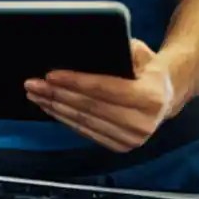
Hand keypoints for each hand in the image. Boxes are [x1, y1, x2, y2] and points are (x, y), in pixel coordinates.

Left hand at [24, 38, 177, 152]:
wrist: (165, 96)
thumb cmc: (147, 69)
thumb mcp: (139, 52)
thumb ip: (118, 51)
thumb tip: (80, 52)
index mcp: (150, 97)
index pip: (104, 88)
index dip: (75, 81)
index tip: (50, 74)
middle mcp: (143, 123)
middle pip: (89, 107)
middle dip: (57, 94)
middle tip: (33, 84)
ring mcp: (132, 139)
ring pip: (84, 121)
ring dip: (55, 108)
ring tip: (35, 94)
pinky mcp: (121, 147)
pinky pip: (86, 132)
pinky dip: (65, 119)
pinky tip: (50, 108)